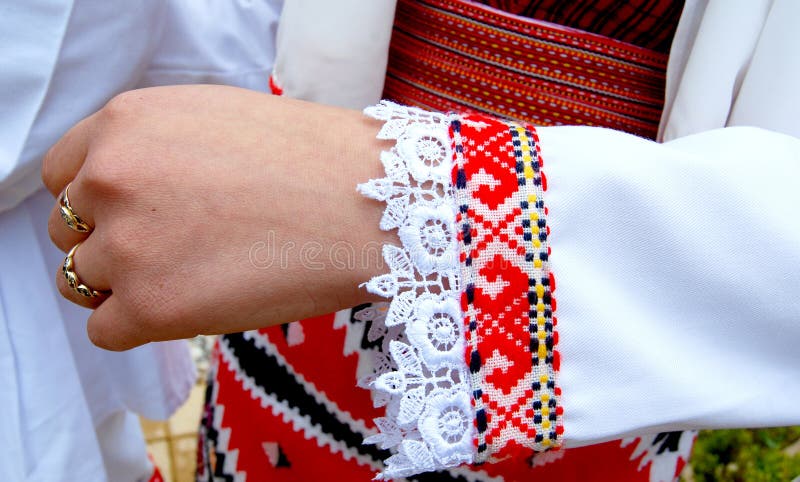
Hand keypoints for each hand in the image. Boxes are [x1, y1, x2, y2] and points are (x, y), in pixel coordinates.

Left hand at [43, 85, 392, 349]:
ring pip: (82, 282)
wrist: (373, 205)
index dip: (97, 201)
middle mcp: (110, 178)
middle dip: (111, 242)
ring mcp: (126, 244)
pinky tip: (190, 308)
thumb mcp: (214, 119)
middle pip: (69, 231)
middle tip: (174, 250)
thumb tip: (128, 188)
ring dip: (126, 284)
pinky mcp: (152, 306)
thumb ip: (153, 146)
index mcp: (124, 123)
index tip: (132, 218)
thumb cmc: (314, 160)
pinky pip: (105, 331)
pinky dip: (138, 326)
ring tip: (192, 278)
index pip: (64, 175)